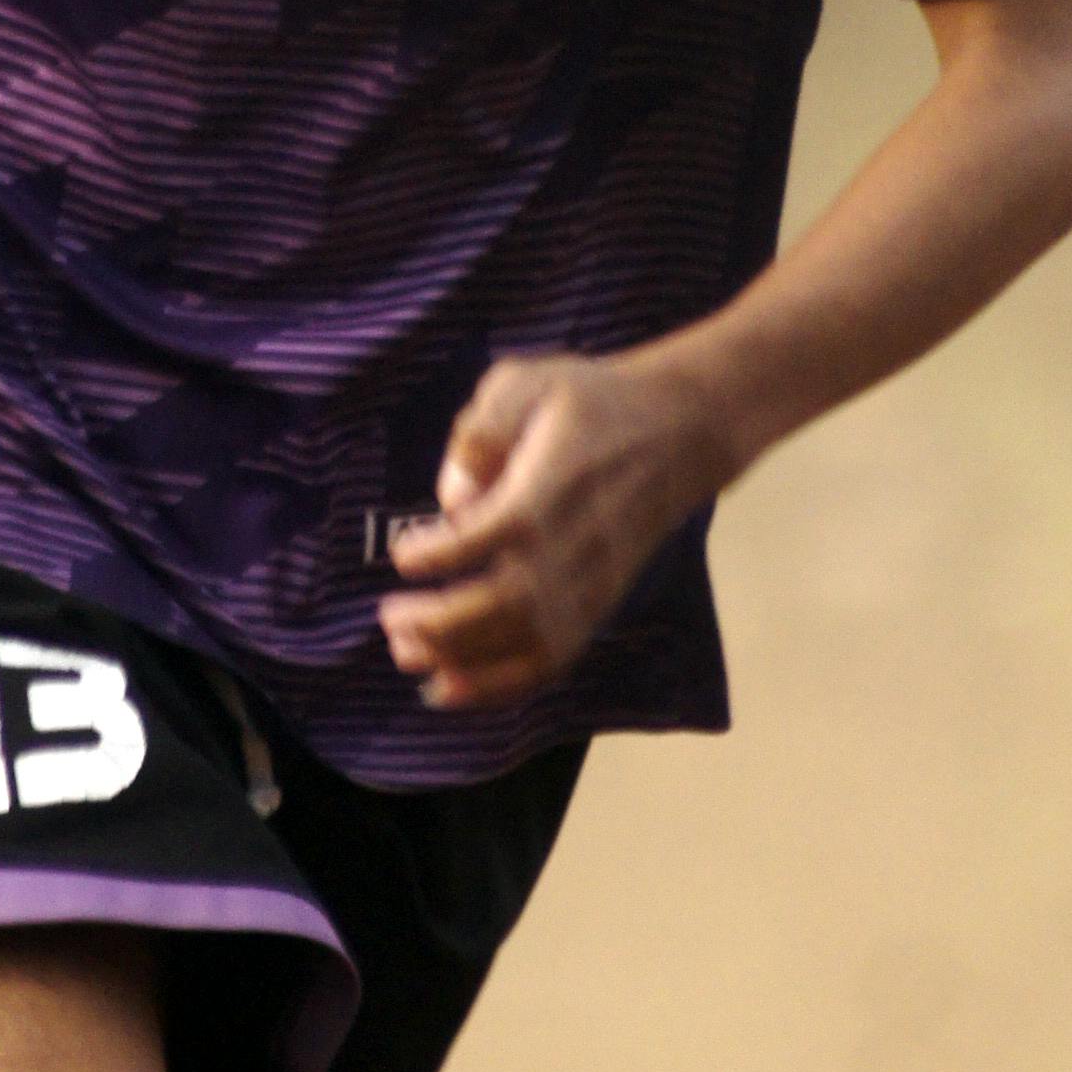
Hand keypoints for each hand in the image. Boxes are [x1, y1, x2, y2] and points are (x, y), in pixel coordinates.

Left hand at [378, 350, 731, 710]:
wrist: (679, 432)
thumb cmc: (592, 401)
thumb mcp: (528, 382)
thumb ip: (480, 431)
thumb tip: (452, 499)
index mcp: (552, 489)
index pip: (491, 535)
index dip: (440, 554)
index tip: (403, 554)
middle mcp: (574, 547)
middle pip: (507, 605)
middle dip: (442, 624)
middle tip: (391, 619)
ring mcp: (590, 583)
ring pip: (528, 645)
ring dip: (463, 663)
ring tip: (408, 655)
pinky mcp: (598, 605)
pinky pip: (551, 660)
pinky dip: (500, 685)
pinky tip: (451, 689)